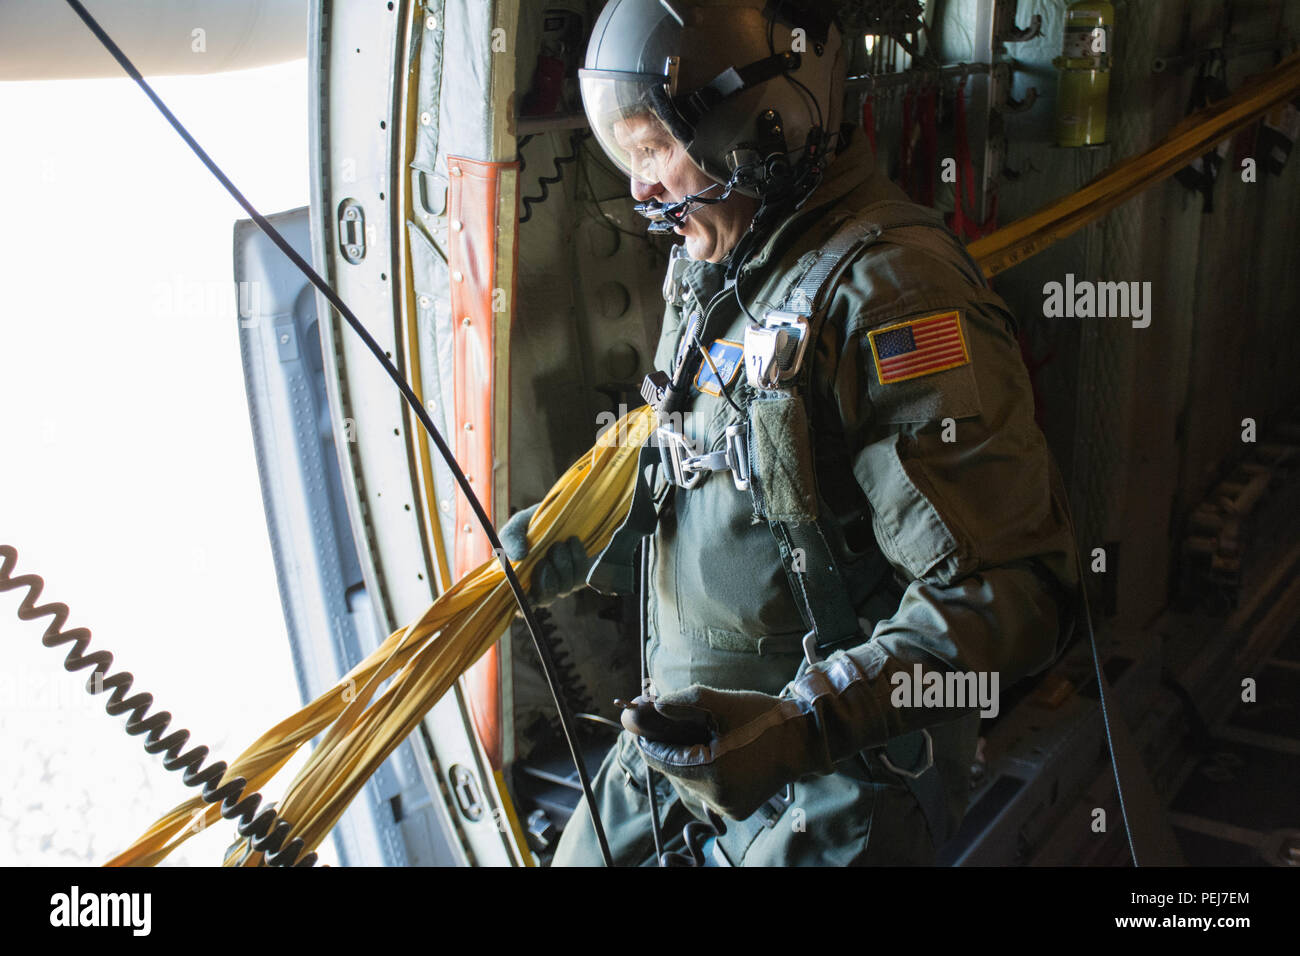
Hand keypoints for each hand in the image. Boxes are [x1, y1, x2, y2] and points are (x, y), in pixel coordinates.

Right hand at [498, 504, 591, 606]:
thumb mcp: (518, 526)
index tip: (525, 587)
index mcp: (520, 581)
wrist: (562, 513)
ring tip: (558, 544)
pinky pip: (581, 575)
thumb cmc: (532, 524)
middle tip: (543, 561)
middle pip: (545, 599)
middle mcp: (542, 588)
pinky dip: (577, 557)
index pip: (521, 606)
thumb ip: (511, 539)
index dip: (524, 602)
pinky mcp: (579, 576)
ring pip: (564, 587)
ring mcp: (562, 584)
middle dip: (545, 581)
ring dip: (561, 564)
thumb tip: (519, 557)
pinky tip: (572, 541)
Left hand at [628, 650, 893, 819]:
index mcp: (711, 773)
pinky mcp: (738, 809)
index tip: (636, 718)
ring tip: (690, 732)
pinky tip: (711, 750)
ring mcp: (728, 807)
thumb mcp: (720, 702)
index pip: (660, 760)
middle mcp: (716, 798)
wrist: (805, 739)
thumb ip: (683, 702)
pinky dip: (703, 771)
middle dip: (667, 745)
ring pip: (689, 781)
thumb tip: (650, 707)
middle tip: (661, 718)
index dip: (646, 738)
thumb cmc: (764, 717)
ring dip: (685, 758)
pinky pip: (707, 789)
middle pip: (673, 771)